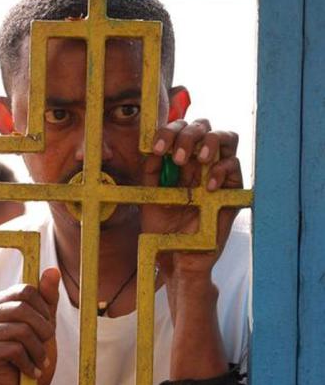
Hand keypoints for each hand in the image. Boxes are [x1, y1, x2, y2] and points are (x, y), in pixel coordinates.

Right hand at [0, 268, 59, 384]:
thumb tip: (52, 270)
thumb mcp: (45, 328)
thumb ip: (47, 301)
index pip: (26, 291)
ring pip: (20, 331)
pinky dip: (29, 364)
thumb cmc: (34, 361)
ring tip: (38, 363)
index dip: (44, 310)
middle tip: (46, 348)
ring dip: (38, 351)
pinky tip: (29, 372)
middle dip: (43, 331)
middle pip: (23, 309)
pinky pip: (13, 349)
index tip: (48, 330)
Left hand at [141, 119, 242, 278]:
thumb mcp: (149, 196)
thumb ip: (150, 172)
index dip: (168, 132)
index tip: (157, 149)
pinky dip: (222, 171)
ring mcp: (217, 173)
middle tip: (178, 157)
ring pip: (227, 137)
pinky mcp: (233, 190)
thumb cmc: (161, 229)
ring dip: (210, 141)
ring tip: (196, 159)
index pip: (178, 130)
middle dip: (189, 134)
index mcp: (177, 160)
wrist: (175, 259)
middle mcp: (199, 161)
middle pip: (204, 126)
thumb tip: (152, 148)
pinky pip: (236, 167)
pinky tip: (206, 187)